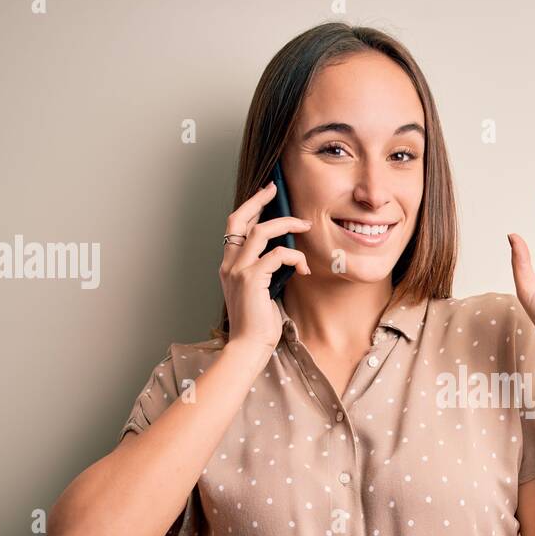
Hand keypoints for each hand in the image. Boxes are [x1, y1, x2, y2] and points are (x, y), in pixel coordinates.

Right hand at [220, 180, 312, 353]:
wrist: (249, 346)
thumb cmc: (258, 323)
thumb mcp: (261, 291)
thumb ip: (266, 271)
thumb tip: (285, 254)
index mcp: (229, 265)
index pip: (235, 226)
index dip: (250, 207)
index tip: (266, 195)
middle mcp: (229, 264)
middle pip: (240, 219)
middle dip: (259, 200)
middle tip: (276, 189)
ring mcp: (238, 270)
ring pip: (261, 231)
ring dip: (286, 225)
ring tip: (305, 226)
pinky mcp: (251, 279)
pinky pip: (278, 255)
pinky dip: (295, 257)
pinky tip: (304, 268)